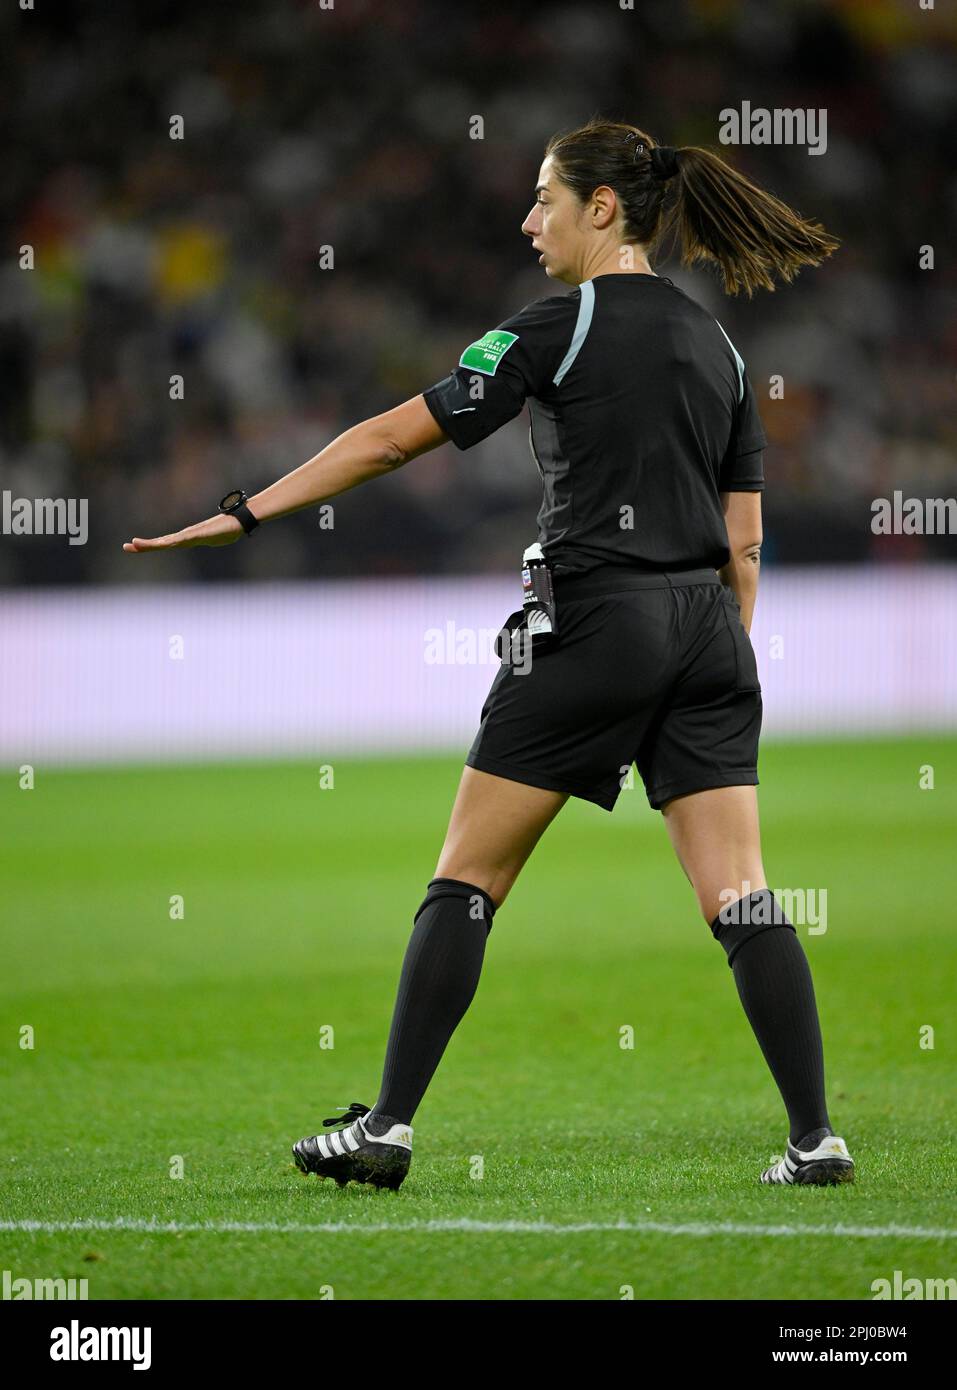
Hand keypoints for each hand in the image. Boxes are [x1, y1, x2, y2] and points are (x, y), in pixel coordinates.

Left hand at [122, 513, 243, 552]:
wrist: (239, 521)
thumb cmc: (227, 529)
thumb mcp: (214, 539)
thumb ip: (208, 539)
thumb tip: (211, 539)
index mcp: (186, 539)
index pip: (164, 543)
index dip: (149, 545)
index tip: (133, 545)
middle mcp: (186, 536)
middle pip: (162, 542)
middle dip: (144, 545)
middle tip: (126, 546)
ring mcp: (192, 534)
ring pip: (168, 541)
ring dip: (152, 544)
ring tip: (135, 544)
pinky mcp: (200, 534)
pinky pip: (183, 540)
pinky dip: (171, 542)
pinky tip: (163, 544)